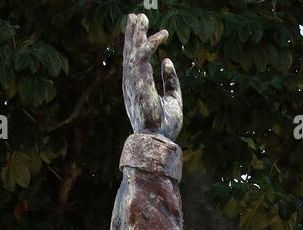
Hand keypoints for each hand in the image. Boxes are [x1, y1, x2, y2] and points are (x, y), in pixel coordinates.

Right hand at [123, 13, 181, 139]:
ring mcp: (133, 82)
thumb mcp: (173, 99)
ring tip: (141, 16)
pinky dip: (151, 43)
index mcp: (138, 88)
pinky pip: (143, 57)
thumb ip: (170, 80)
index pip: (134, 62)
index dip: (135, 45)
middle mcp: (132, 83)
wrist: (160, 141)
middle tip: (135, 16)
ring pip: (133, 51)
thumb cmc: (165, 126)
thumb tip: (167, 60)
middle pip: (129, 53)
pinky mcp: (139, 81)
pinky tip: (163, 34)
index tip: (139, 28)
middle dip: (132, 34)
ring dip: (137, 33)